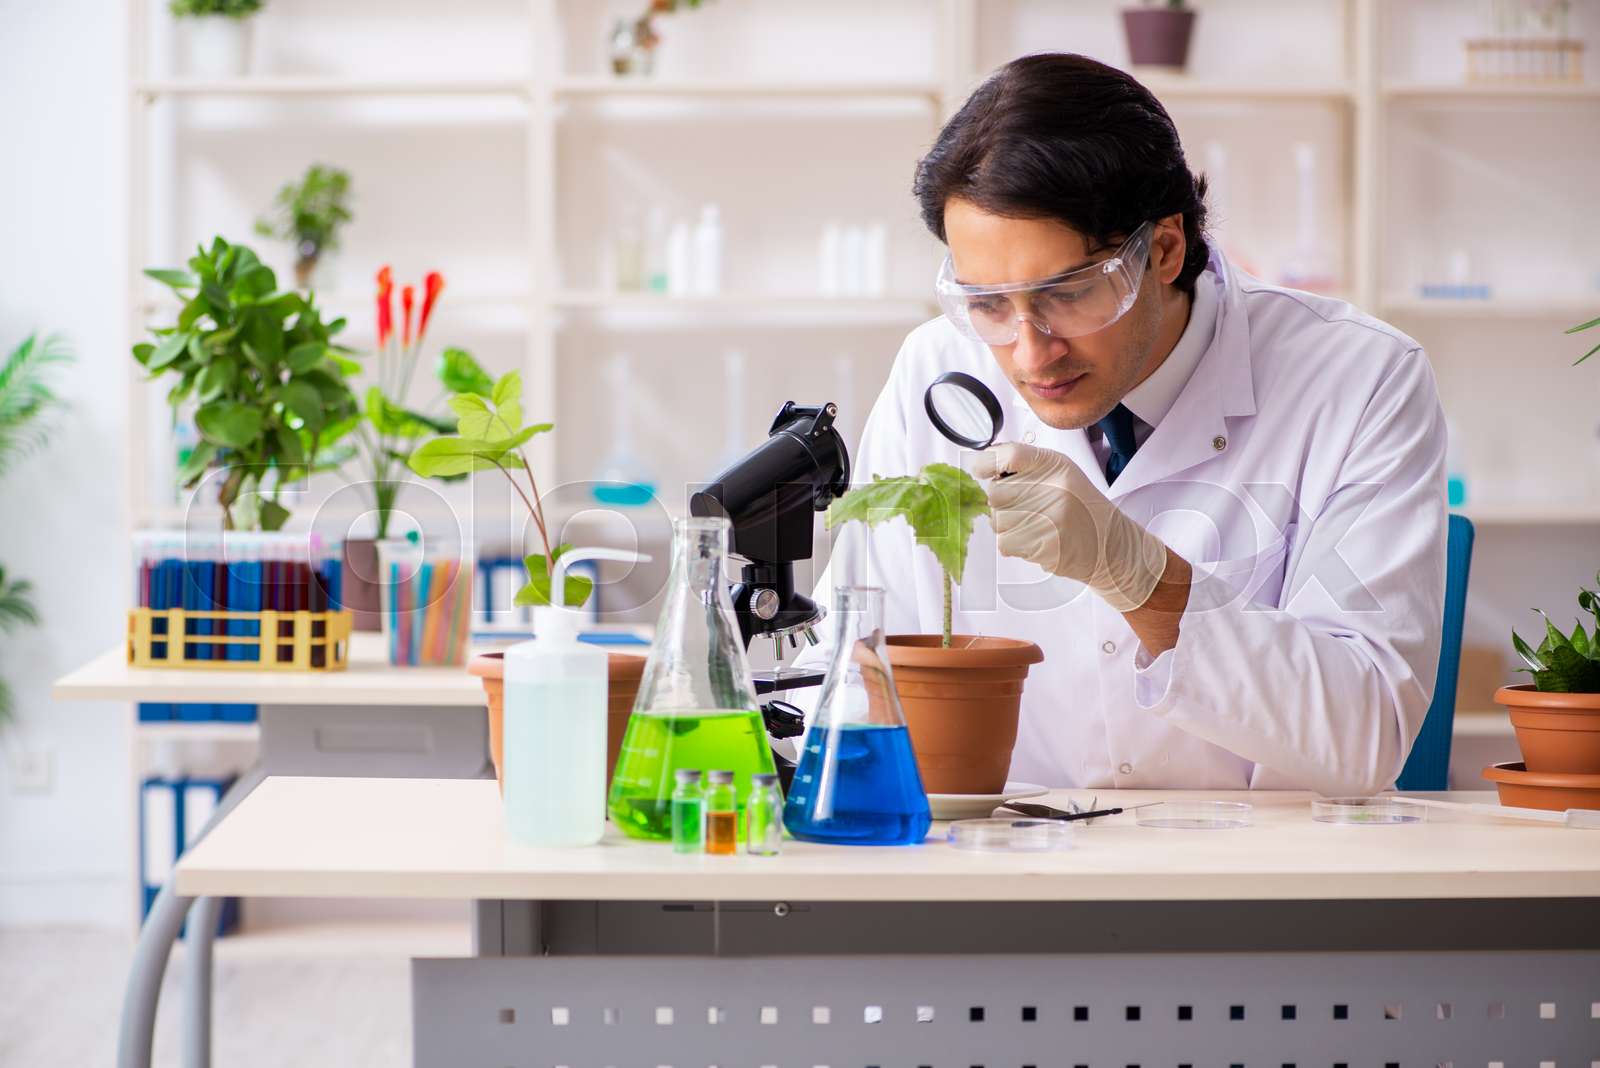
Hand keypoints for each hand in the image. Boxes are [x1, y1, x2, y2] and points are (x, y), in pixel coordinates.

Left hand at [972, 442, 1169, 612]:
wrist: (1110, 544)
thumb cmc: (1080, 507)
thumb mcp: (1061, 473)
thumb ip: (1026, 465)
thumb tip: (984, 460)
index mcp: (1055, 466)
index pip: (1008, 455)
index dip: (986, 462)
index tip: (979, 470)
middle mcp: (1052, 489)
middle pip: (995, 492)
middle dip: (1001, 502)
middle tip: (1021, 506)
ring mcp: (1049, 519)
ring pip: (997, 521)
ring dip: (1007, 526)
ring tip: (1033, 525)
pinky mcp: (1045, 546)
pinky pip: (1005, 543)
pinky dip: (1014, 544)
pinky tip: (1035, 539)